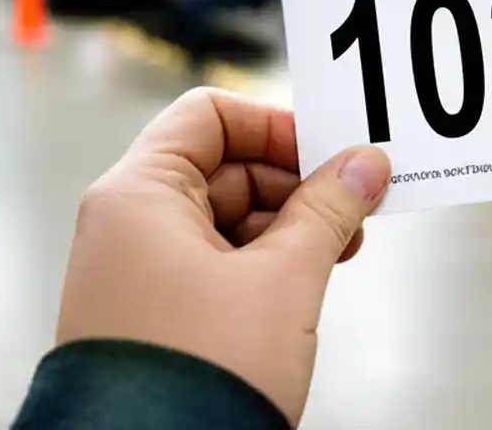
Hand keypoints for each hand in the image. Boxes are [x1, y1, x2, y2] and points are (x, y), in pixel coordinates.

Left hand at [54, 88, 389, 424]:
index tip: (329, 153)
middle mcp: (127, 225)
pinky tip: (306, 281)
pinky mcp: (154, 314)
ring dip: (289, 226)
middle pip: (223, 166)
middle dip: (295, 184)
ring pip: (225, 218)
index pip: (210, 115)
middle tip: (353, 205)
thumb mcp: (284, 279)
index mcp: (138, 195)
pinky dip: (264, 263)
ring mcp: (136, 272)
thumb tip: (364, 165)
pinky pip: (214, 263)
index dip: (276, 127)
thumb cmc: (196, 376)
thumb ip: (329, 209)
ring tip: (340, 249)